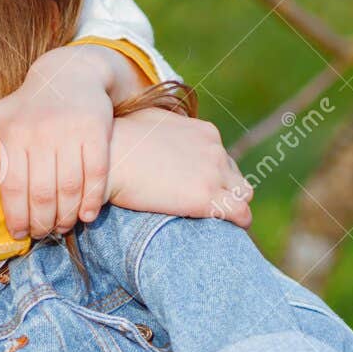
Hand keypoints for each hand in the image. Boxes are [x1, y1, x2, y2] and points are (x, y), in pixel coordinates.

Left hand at [0, 44, 115, 238]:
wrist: (69, 75)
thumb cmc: (25, 106)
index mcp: (13, 135)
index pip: (13, 187)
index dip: (16, 216)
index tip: (18, 234)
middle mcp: (40, 134)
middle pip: (42, 193)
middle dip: (41, 221)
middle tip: (41, 234)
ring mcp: (70, 133)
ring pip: (69, 187)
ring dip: (66, 215)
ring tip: (61, 226)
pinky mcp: (96, 132)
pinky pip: (96, 174)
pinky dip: (92, 199)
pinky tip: (87, 215)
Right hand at [108, 108, 252, 226]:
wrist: (109, 158)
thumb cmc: (117, 141)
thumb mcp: (149, 119)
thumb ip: (164, 125)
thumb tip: (157, 131)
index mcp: (205, 133)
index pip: (222, 158)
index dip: (212, 176)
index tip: (197, 189)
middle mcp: (215, 150)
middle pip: (234, 176)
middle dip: (223, 190)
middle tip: (204, 208)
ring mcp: (213, 173)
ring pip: (243, 194)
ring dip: (233, 207)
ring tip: (217, 222)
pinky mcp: (206, 197)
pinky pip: (241, 213)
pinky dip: (240, 222)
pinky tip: (231, 231)